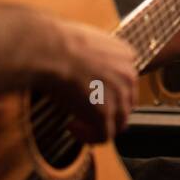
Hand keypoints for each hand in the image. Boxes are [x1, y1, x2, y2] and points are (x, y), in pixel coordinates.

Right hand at [50, 22, 136, 142]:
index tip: (89, 91)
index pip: (127, 81)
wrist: (50, 51)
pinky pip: (103, 136)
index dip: (109, 90)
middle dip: (107, 110)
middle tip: (83, 110)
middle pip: (126, 103)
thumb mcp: (87, 42)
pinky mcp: (104, 114)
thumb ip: (96, 57)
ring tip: (76, 121)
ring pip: (119, 122)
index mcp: (126, 55)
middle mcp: (129, 75)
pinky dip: (88, 137)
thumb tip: (85, 68)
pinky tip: (71, 127)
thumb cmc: (58, 43)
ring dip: (98, 125)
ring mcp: (119, 96)